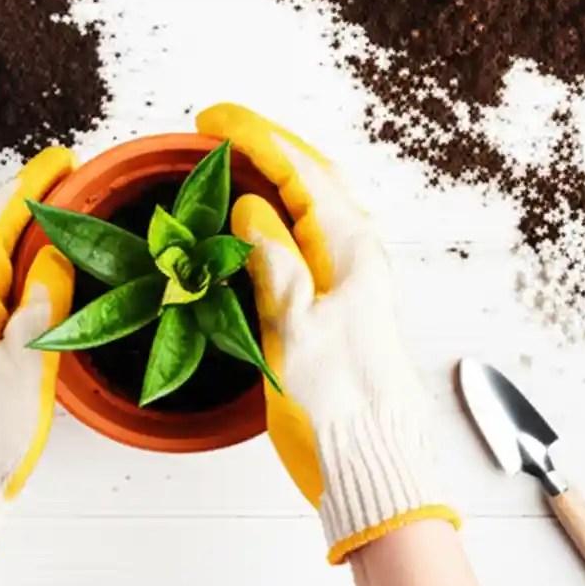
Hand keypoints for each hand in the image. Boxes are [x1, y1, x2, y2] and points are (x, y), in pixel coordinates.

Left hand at [0, 148, 75, 555]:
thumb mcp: (24, 366)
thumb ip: (39, 312)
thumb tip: (53, 267)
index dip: (25, 188)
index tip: (55, 163)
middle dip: (32, 200)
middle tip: (71, 175)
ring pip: (2, 258)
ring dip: (33, 230)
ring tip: (70, 207)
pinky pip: (6, 285)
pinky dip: (30, 264)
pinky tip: (54, 262)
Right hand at [196, 104, 458, 563]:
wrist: (372, 466)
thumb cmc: (339, 405)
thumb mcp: (296, 330)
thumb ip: (273, 265)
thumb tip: (251, 210)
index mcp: (350, 251)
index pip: (300, 171)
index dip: (254, 137)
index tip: (212, 119)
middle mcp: (355, 258)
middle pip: (314, 178)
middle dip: (267, 146)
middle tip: (220, 130)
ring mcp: (348, 282)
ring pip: (311, 209)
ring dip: (274, 179)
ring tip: (231, 164)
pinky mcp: (337, 309)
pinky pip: (305, 242)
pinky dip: (276, 220)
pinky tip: (255, 227)